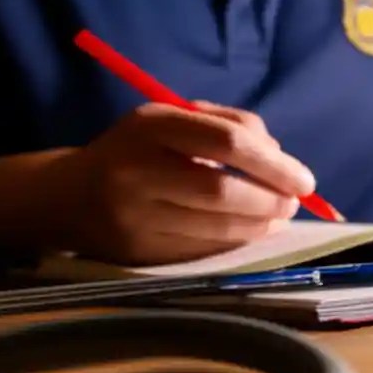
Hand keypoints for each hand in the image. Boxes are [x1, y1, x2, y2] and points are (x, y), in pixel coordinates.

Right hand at [47, 102, 316, 264]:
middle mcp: (137, 170)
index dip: (274, 164)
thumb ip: (230, 125)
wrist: (67, 196)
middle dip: (270, 200)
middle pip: (222, 191)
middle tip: (293, 203)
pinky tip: (249, 232)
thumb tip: (280, 155)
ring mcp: (134, 215)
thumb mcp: (174, 121)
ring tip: (277, 216)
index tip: (305, 179)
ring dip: (260, 225)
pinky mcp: (138, 252)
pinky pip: (202, 250)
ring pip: (215, 226)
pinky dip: (235, 241)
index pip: (227, 143)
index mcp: (151, 126)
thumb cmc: (137, 151)